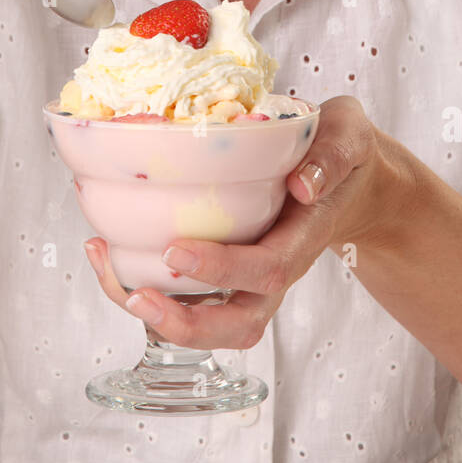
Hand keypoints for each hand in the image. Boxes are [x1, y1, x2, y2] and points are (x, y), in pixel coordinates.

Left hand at [83, 95, 409, 349]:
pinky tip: (111, 254)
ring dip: (159, 315)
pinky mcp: (231, 272)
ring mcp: (254, 277)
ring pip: (214, 324)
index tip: (176, 249)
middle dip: (187, 323)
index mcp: (306, 236)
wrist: (351, 181)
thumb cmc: (343, 155)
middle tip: (137, 295)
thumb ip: (333, 155)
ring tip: (111, 276)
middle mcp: (279, 268)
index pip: (269, 268)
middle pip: (240, 323)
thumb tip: (304, 185)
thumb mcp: (348, 137)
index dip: (222, 267)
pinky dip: (150, 286)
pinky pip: (194, 299)